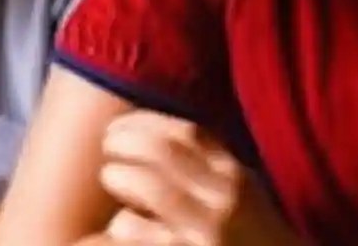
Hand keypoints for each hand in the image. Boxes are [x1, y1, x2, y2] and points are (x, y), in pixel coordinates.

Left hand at [97, 112, 298, 245]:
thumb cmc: (249, 239)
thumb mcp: (241, 195)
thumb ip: (208, 166)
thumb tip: (153, 135)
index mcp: (237, 178)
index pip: (188, 133)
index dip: (144, 123)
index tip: (118, 126)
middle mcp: (225, 201)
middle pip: (164, 151)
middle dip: (125, 141)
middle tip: (108, 147)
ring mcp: (207, 233)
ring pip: (150, 187)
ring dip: (119, 176)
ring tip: (111, 177)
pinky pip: (137, 232)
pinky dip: (122, 223)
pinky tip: (119, 226)